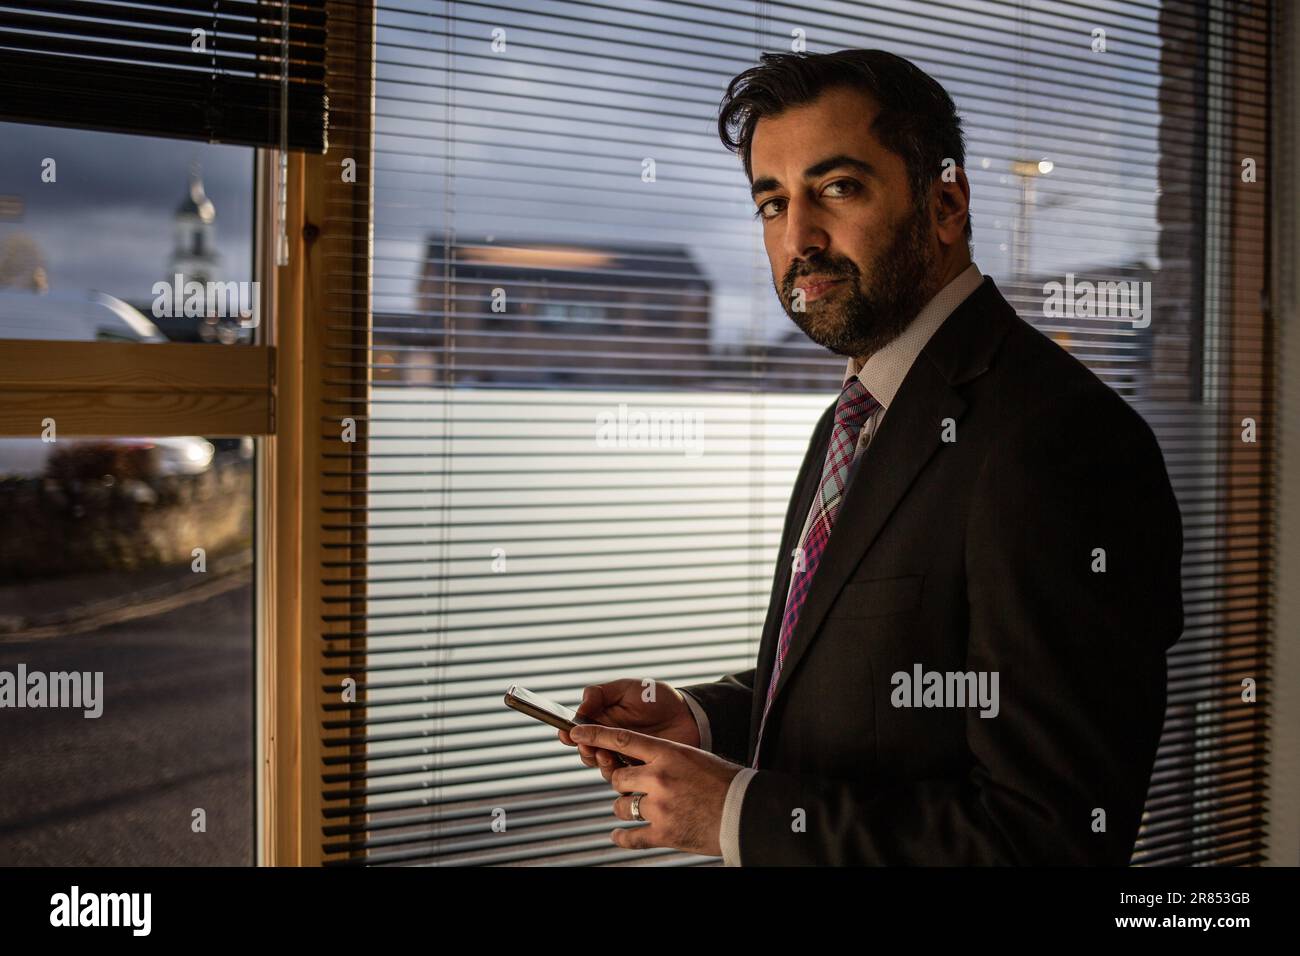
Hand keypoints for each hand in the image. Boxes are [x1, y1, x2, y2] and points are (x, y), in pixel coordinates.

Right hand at [558, 678, 699, 779]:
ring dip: (600, 763)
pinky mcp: (639, 772)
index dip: (569, 734)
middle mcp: (610, 741)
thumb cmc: (657, 698)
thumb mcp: (628, 689)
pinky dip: (620, 776)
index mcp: (603, 720)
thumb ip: (602, 694)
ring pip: (602, 768)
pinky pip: (623, 780)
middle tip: (591, 748)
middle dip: (585, 751)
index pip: (579, 731)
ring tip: (607, 756)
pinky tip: (625, 767)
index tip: (567, 734)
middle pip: (586, 752)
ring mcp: (624, 757)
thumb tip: (581, 705)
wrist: (689, 716)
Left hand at [569, 723, 740, 856]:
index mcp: (668, 753)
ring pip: (621, 806)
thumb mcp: (695, 758)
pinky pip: (631, 836)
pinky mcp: (664, 832)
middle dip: (621, 783)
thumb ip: (666, 759)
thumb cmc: (726, 782)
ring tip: (638, 809)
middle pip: (617, 777)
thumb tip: (642, 763)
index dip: (595, 734)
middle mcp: (659, 777)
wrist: (746, 812)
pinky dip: (622, 837)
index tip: (576, 731)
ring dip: (625, 808)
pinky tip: (618, 835)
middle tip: (631, 786)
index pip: (622, 739)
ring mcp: (660, 806)